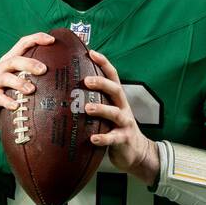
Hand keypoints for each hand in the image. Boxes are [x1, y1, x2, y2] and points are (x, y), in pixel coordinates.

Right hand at [0, 32, 55, 145]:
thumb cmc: (10, 97)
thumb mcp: (21, 84)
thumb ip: (35, 78)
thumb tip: (64, 78)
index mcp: (10, 61)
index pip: (23, 43)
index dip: (36, 38)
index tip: (52, 40)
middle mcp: (0, 68)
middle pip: (15, 60)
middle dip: (30, 63)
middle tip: (44, 69)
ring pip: (6, 77)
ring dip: (19, 83)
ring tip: (32, 90)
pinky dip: (7, 101)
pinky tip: (16, 106)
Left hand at [84, 50, 159, 185]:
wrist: (136, 152)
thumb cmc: (115, 129)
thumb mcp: (107, 112)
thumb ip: (95, 102)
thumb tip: (68, 92)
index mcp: (117, 99)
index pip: (113, 76)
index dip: (104, 63)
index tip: (91, 52)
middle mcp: (123, 107)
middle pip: (115, 90)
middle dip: (102, 83)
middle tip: (86, 81)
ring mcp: (125, 123)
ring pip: (115, 113)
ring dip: (101, 109)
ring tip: (87, 108)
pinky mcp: (124, 139)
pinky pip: (113, 138)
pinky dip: (103, 138)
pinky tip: (92, 139)